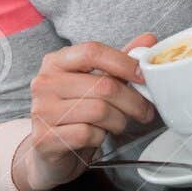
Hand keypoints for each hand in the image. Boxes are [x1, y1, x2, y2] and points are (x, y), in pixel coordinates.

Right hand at [16, 33, 157, 190]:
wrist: (49, 151)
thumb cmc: (76, 112)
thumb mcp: (96, 82)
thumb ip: (120, 62)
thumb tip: (149, 39)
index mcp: (56, 62)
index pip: (93, 51)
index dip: (124, 62)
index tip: (143, 76)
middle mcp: (44, 82)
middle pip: (103, 86)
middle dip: (133, 101)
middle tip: (145, 111)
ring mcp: (42, 110)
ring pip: (99, 111)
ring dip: (119, 121)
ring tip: (118, 123)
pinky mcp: (45, 138)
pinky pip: (87, 134)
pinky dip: (101, 137)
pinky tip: (97, 136)